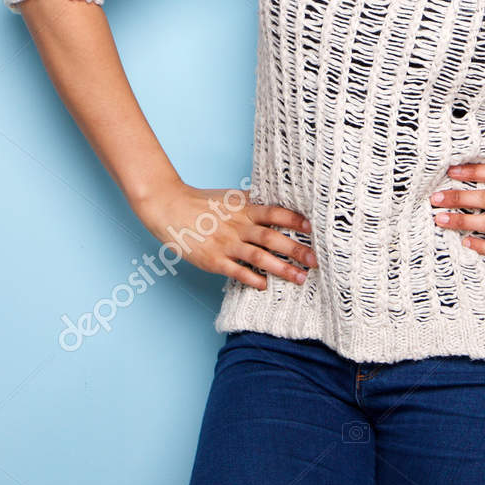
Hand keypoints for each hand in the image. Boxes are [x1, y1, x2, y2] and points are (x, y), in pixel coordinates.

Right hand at [132, 183, 315, 289]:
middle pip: (272, 238)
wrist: (169, 208)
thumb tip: (279, 203)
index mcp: (244, 209)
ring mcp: (225, 244)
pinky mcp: (213, 260)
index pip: (274, 213)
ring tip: (300, 278)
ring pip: (258, 257)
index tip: (312, 228)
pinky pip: (236, 271)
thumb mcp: (230, 198)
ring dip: (281, 269)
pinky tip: (265, 286)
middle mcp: (238, 226)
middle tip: (316, 260)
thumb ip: (253, 203)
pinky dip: (252, 279)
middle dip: (296, 250)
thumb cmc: (202, 203)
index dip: (294, 220)